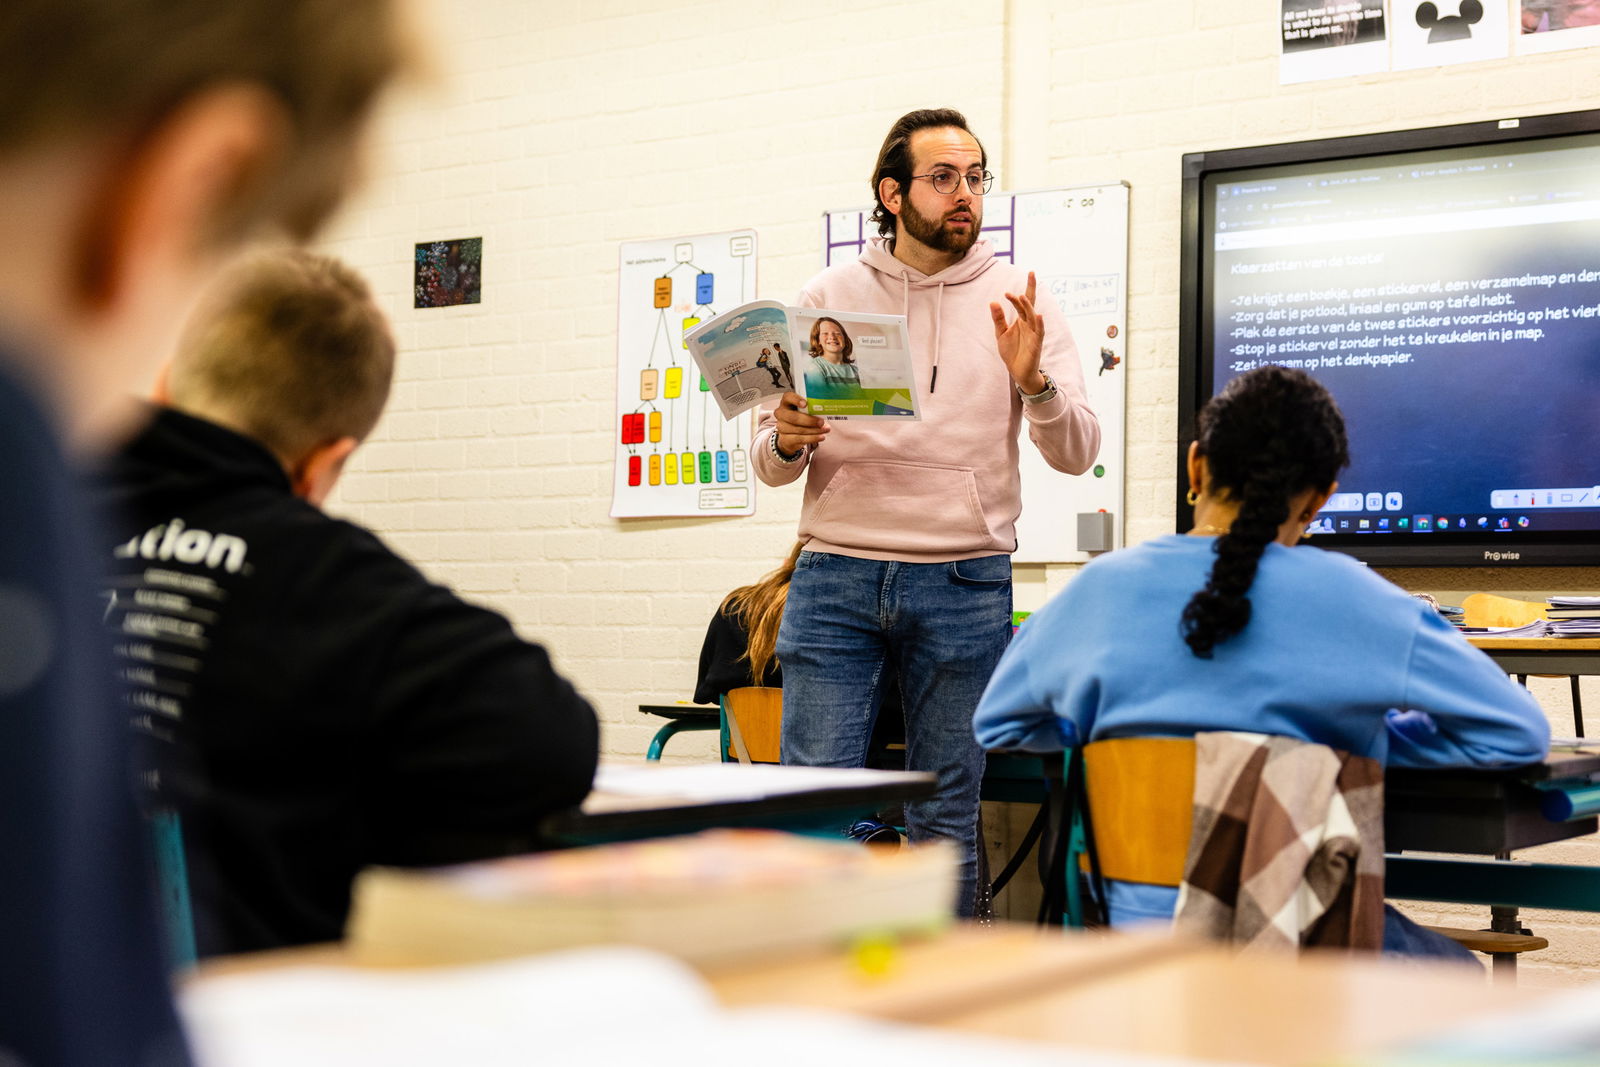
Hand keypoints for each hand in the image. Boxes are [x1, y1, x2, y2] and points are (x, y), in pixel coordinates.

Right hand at [773, 392, 827, 453]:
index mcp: (786, 402)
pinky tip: (821, 437)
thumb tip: (826, 410)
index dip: (796, 400)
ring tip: (826, 429)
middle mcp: (781, 414)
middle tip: (821, 422)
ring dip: (814, 430)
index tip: (806, 404)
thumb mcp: (805, 411)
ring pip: (798, 429)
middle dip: (809, 420)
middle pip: (793, 417)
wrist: (790, 437)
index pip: (788, 397)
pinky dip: (812, 438)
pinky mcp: (785, 439)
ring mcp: (781, 427)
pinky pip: (799, 439)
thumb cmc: (800, 418)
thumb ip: (811, 408)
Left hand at [990, 271, 1045, 394]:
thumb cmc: (1012, 352)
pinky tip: (1038, 315)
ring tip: (1023, 296)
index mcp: (1021, 320)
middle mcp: (1029, 324)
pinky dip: (1039, 323)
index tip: (1019, 281)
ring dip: (1029, 306)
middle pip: (1031, 304)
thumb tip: (993, 302)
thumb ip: (998, 318)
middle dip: (1031, 289)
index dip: (1023, 290)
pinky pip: (1039, 331)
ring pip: (1033, 316)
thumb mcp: (1001, 334)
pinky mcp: (1036, 343)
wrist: (1017, 371)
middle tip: (1031, 274)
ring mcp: (1034, 333)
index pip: (1024, 302)